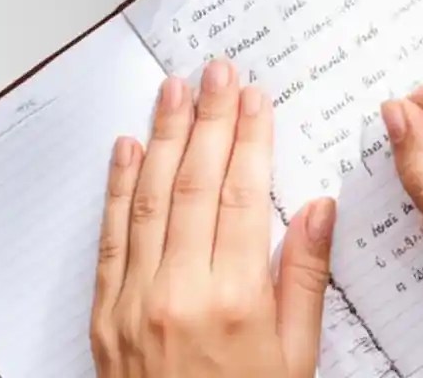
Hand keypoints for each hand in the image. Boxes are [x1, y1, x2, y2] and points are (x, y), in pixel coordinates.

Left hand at [91, 59, 335, 377]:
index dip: (248, 139)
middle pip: (196, 184)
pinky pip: (112, 236)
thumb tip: (317, 208)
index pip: (242, 195)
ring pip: (150, 199)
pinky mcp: (105, 311)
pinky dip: (118, 187)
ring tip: (174, 91)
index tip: (254, 98)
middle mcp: (179, 291)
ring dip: (162, 137)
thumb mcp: (297, 354)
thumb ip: (304, 277)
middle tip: (217, 72)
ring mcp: (135, 299)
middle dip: (208, 119)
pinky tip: (127, 149)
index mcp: (235, 299)